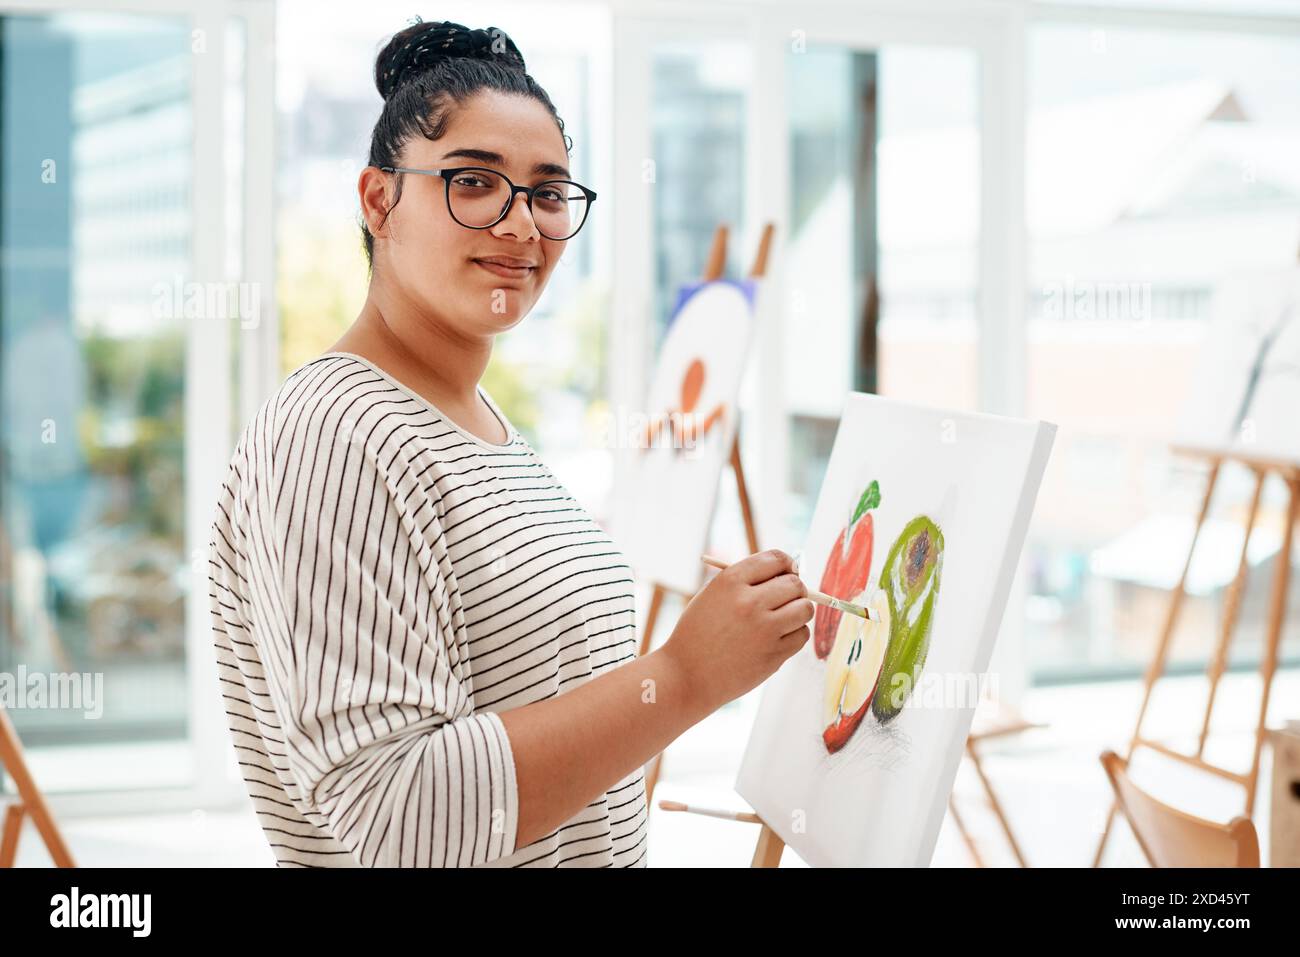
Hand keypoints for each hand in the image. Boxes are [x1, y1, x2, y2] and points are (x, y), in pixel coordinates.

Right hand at [662, 548, 813, 715]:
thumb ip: (745, 582)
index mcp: (730, 581)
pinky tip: (778, 638)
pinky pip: (801, 635)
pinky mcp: (773, 654)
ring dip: (799, 611)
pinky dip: (795, 635)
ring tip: (784, 618)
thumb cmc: (698, 634)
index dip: (787, 564)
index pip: (776, 559)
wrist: (686, 675)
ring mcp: (764, 629)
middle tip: (787, 598)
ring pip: (805, 609)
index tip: (788, 571)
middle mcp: (749, 602)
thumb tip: (787, 574)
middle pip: (795, 584)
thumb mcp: (712, 596)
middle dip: (795, 589)